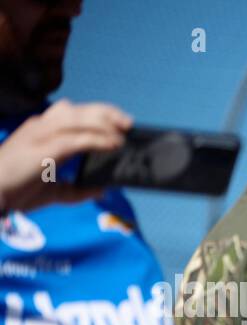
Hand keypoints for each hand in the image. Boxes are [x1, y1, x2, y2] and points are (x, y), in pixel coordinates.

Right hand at [0, 100, 131, 212]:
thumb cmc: (16, 190)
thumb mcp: (53, 191)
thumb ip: (78, 190)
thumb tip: (102, 191)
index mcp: (41, 130)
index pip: (72, 113)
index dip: (97, 114)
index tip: (119, 123)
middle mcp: (41, 126)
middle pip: (77, 109)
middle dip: (106, 112)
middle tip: (128, 123)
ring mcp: (41, 135)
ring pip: (77, 118)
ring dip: (104, 124)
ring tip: (122, 134)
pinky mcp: (44, 148)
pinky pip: (77, 138)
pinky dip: (98, 140)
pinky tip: (113, 145)